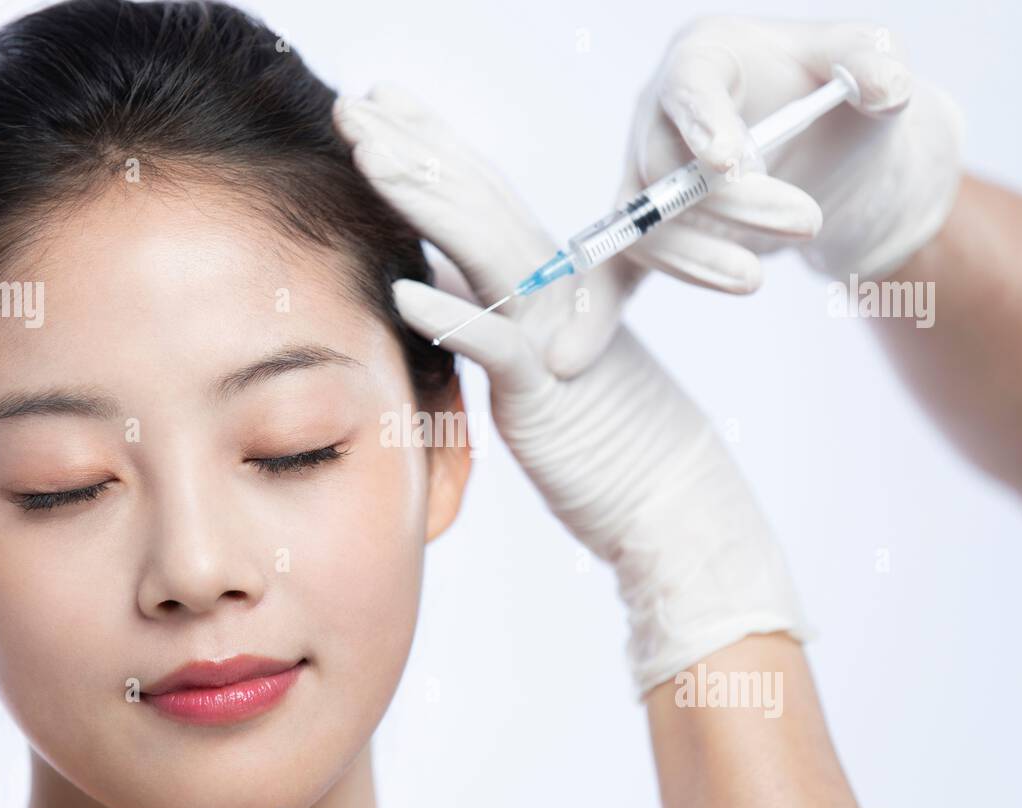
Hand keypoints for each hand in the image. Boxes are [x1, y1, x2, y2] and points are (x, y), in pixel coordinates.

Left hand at [333, 86, 808, 700]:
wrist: (666, 493)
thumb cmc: (599, 434)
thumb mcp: (531, 359)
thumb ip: (486, 308)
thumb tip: (434, 274)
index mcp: (543, 282)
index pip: (479, 196)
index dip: (428, 143)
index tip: (379, 100)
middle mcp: (549, 293)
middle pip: (475, 202)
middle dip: (412, 147)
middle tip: (354, 100)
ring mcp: (549, 338)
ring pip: (484, 253)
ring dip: (423, 200)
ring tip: (367, 154)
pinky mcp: (546, 395)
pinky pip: (498, 351)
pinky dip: (454, 319)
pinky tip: (403, 290)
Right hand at [619, 16, 964, 292]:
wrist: (822, 143)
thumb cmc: (836, 90)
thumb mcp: (867, 59)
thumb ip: (877, 63)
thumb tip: (887, 90)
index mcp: (705, 57)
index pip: (689, 87)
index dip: (704, 124)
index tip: (729, 164)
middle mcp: (659, 115)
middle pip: (666, 167)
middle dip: (731, 204)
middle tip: (808, 221)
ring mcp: (647, 176)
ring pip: (646, 229)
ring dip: (696, 261)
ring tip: (755, 279)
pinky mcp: (651, 231)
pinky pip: (615, 270)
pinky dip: (598, 312)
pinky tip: (572, 359)